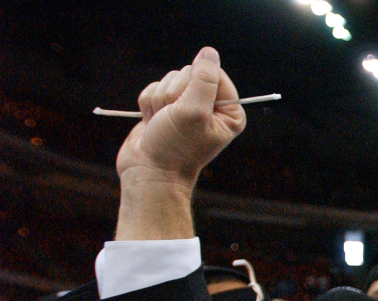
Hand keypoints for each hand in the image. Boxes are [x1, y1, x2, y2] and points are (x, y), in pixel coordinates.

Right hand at [116, 47, 245, 188]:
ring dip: (159, 101)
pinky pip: (153, 88)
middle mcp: (210, 108)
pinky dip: (148, 104)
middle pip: (189, 74)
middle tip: (173, 119)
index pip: (214, 73)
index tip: (190, 107)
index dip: (195, 84)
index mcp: (229, 111)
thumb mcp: (194, 110)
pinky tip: (152, 122)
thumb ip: (203, 79)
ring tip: (162, 123)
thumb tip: (209, 52)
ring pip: (168, 80)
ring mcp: (186, 108)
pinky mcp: (165, 108)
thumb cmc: (175, 147)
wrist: (148, 171)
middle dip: (174, 94)